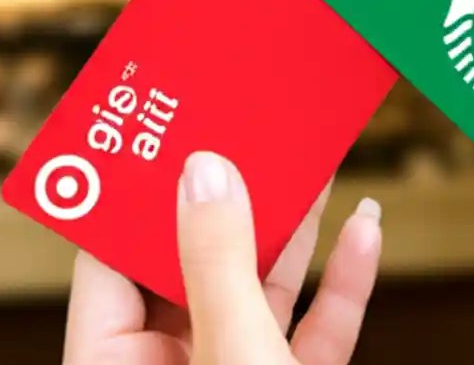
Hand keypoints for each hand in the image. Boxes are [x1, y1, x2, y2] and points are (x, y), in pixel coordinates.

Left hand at [63, 152, 382, 363]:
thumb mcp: (233, 351)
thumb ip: (219, 264)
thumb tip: (206, 172)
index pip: (111, 263)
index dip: (138, 195)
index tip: (167, 132)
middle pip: (194, 266)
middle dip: (230, 200)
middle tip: (247, 132)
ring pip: (260, 291)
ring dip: (295, 229)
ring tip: (311, 162)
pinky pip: (313, 330)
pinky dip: (341, 286)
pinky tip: (362, 231)